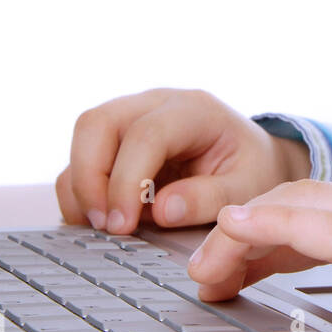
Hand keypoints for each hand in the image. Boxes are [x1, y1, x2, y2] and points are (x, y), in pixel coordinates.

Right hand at [55, 87, 311, 233]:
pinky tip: (101, 219)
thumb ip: (209, 198)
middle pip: (97, 123)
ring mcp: (131, 116)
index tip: (123, 225)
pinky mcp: (116, 139)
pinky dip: (80, 190)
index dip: (127, 181)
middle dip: (89, 178)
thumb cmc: (251, 169)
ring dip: (81, 185)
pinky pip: (82, 157)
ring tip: (102, 227)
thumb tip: (162, 211)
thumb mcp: (247, 188)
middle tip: (105, 226)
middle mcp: (155, 104)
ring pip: (83, 136)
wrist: (251, 157)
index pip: (146, 135)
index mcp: (193, 110)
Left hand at [185, 179, 331, 331]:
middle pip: (306, 207)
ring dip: (242, 238)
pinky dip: (274, 227)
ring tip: (203, 268)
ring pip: (303, 211)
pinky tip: (236, 232)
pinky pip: (330, 232)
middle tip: (206, 270)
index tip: (243, 258)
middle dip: (246, 237)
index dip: (277, 232)